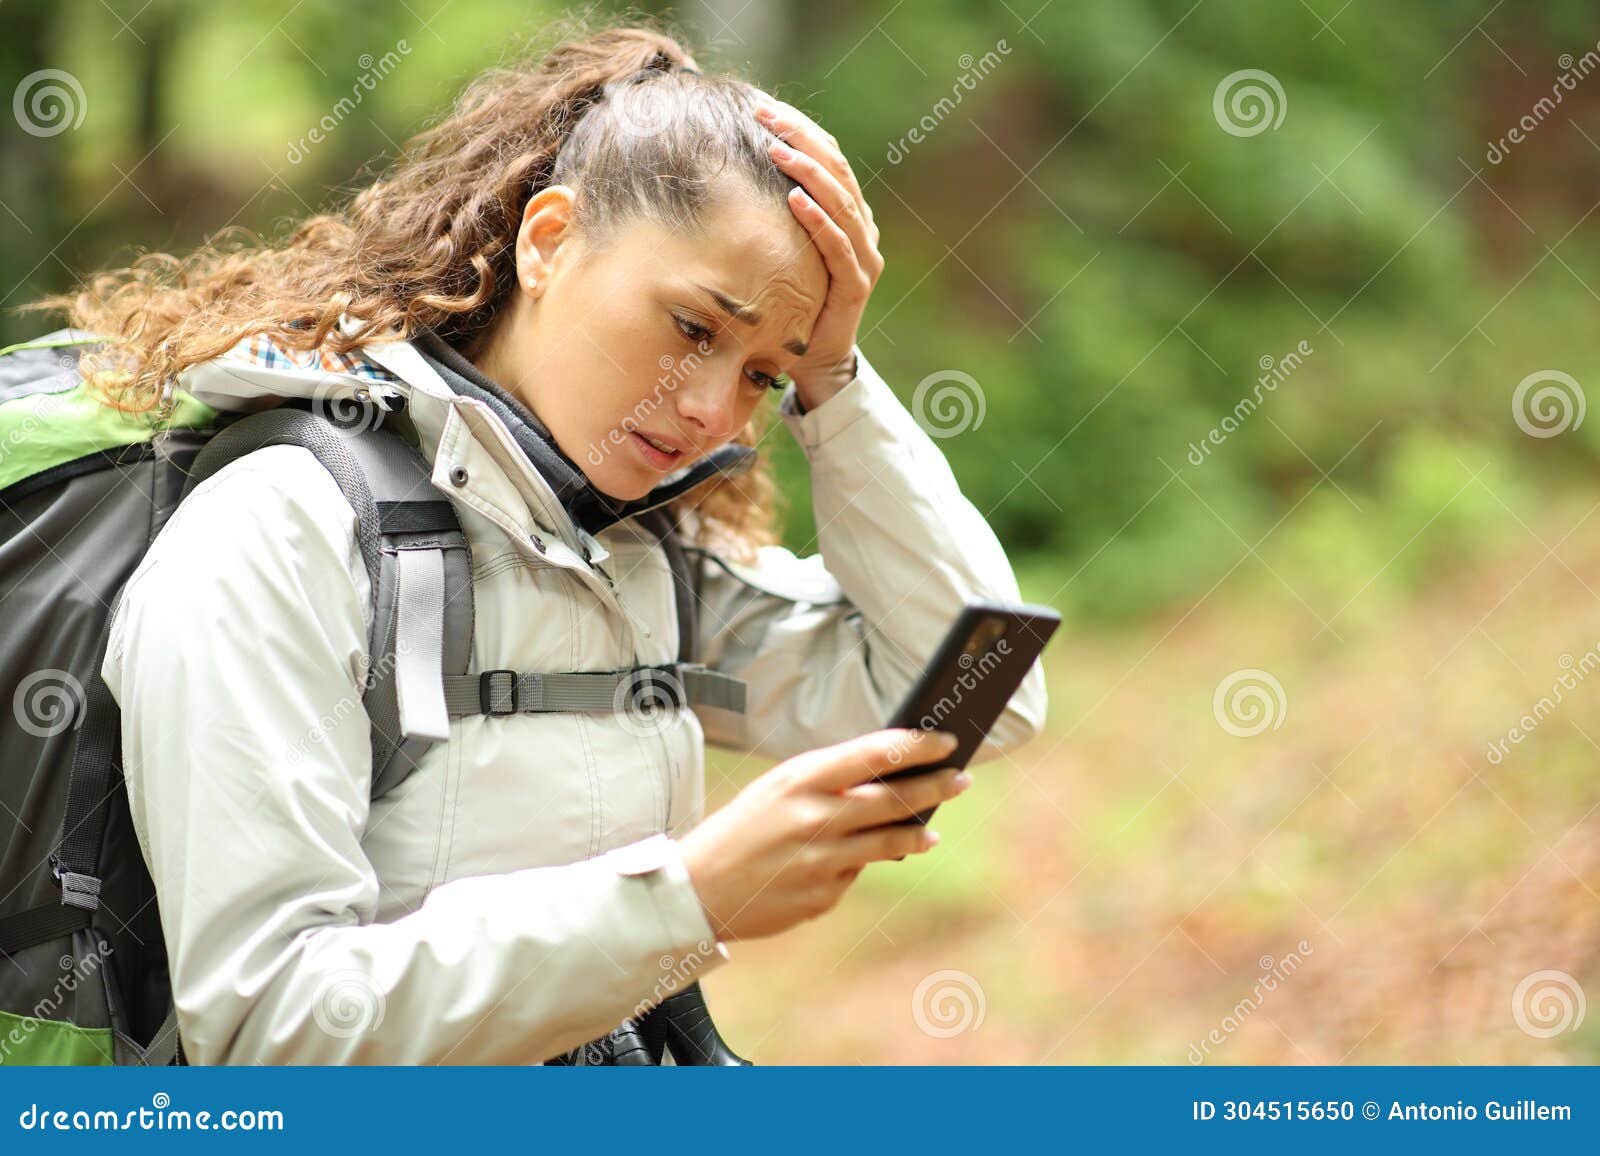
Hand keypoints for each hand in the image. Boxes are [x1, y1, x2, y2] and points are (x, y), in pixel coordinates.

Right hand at [679, 729, 970, 940]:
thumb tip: (889, 775)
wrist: (697, 888)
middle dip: (934, 786)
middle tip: (962, 778)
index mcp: (801, 779)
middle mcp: (815, 817)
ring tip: (931, 830)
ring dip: (917, 832)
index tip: (947, 741)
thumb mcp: (778, 788)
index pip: (874, 753)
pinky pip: (855, 875)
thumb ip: (829, 781)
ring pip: (889, 843)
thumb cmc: (744, 828)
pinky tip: (855, 862)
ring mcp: (822, 860)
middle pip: (893, 799)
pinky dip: (859, 866)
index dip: (917, 746)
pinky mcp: (823, 896)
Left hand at [755, 99, 883, 409]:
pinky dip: (818, 221)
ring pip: (841, 202)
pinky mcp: (856, 285)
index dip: (800, 129)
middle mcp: (861, 228)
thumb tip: (728, 171)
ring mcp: (863, 257)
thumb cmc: (794, 301)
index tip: (765, 107)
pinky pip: (839, 247)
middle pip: (837, 170)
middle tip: (766, 115)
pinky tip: (795, 199)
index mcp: (847, 213)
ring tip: (778, 149)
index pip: (829, 157)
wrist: (815, 359)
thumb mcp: (781, 248)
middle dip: (801, 138)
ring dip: (808, 172)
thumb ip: (773, 214)